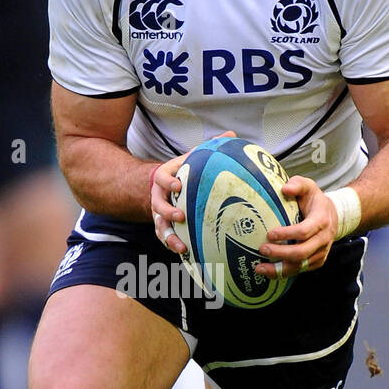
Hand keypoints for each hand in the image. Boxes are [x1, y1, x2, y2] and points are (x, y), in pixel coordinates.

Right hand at [150, 130, 236, 254]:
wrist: (166, 185)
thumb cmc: (184, 170)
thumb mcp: (193, 157)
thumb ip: (209, 147)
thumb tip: (232, 135)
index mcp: (165, 178)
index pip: (162, 178)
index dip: (168, 182)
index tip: (178, 186)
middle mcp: (159, 197)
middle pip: (157, 206)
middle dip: (167, 212)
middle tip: (181, 216)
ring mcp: (159, 214)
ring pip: (160, 227)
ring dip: (169, 237)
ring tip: (181, 246)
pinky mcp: (164, 227)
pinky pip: (167, 238)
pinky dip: (175, 246)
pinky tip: (187, 254)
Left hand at [255, 176, 338, 279]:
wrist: (334, 216)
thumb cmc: (315, 201)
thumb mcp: (309, 187)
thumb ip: (298, 184)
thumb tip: (285, 188)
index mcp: (321, 221)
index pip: (304, 231)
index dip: (287, 234)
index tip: (269, 234)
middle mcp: (323, 239)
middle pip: (302, 252)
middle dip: (280, 253)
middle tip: (262, 250)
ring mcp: (321, 252)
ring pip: (301, 266)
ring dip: (279, 269)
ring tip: (259, 268)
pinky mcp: (317, 262)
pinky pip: (301, 270)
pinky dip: (284, 273)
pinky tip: (268, 272)